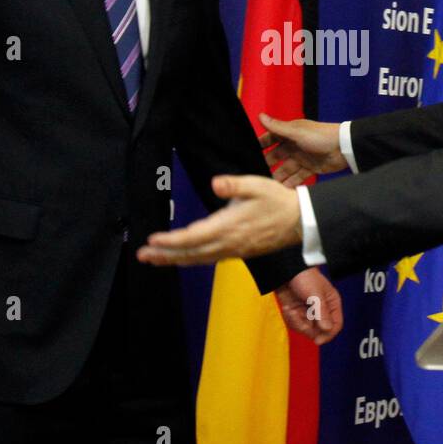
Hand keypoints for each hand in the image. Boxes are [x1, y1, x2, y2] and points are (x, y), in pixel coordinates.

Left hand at [137, 175, 301, 265]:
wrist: (300, 221)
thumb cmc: (277, 200)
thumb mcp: (257, 185)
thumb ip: (234, 184)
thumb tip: (215, 183)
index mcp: (229, 226)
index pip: (193, 237)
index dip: (170, 241)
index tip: (152, 240)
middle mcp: (228, 243)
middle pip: (190, 253)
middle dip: (165, 255)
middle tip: (142, 256)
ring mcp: (232, 251)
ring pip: (198, 259)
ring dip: (174, 260)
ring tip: (154, 260)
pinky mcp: (237, 253)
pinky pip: (208, 259)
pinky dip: (191, 260)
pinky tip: (182, 258)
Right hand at [258, 113, 345, 186]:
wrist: (344, 148)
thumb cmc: (320, 136)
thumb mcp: (296, 132)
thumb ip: (277, 128)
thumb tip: (259, 116)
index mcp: (289, 133)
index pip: (270, 139)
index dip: (260, 145)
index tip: (247, 153)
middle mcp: (294, 145)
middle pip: (276, 157)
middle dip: (267, 165)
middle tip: (255, 175)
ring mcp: (302, 157)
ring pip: (285, 169)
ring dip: (277, 177)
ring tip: (267, 188)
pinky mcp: (310, 168)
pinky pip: (297, 177)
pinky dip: (290, 184)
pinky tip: (281, 191)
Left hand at [275, 269, 342, 345]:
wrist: (285, 271)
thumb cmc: (304, 277)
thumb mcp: (315, 294)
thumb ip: (322, 312)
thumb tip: (328, 329)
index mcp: (332, 304)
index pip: (336, 325)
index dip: (328, 335)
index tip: (318, 340)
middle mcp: (322, 311)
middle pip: (319, 331)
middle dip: (307, 327)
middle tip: (297, 317)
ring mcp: (309, 313)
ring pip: (306, 330)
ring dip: (296, 322)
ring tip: (290, 310)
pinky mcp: (298, 314)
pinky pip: (296, 325)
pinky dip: (290, 319)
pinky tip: (287, 309)